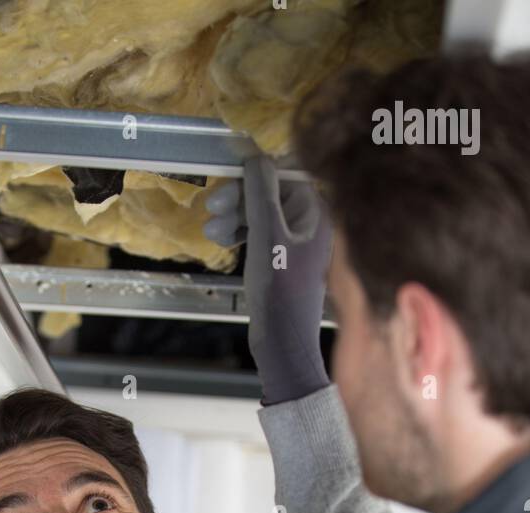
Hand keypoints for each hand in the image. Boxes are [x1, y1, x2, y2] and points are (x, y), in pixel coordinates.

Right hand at [204, 155, 331, 405]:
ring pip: (262, 214)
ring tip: (211, 231)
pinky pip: (261, 235)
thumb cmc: (280, 291)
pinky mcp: (283, 262)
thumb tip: (253, 152)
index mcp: (318, 213)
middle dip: (240, 197)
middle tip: (212, 207)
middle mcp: (312, 224)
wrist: (284, 344)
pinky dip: (241, 234)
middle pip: (271, 193)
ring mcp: (298, 244)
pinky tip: (221, 241)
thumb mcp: (266, 235)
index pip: (286, 172)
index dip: (255, 168)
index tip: (226, 167)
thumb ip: (259, 190)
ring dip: (234, 216)